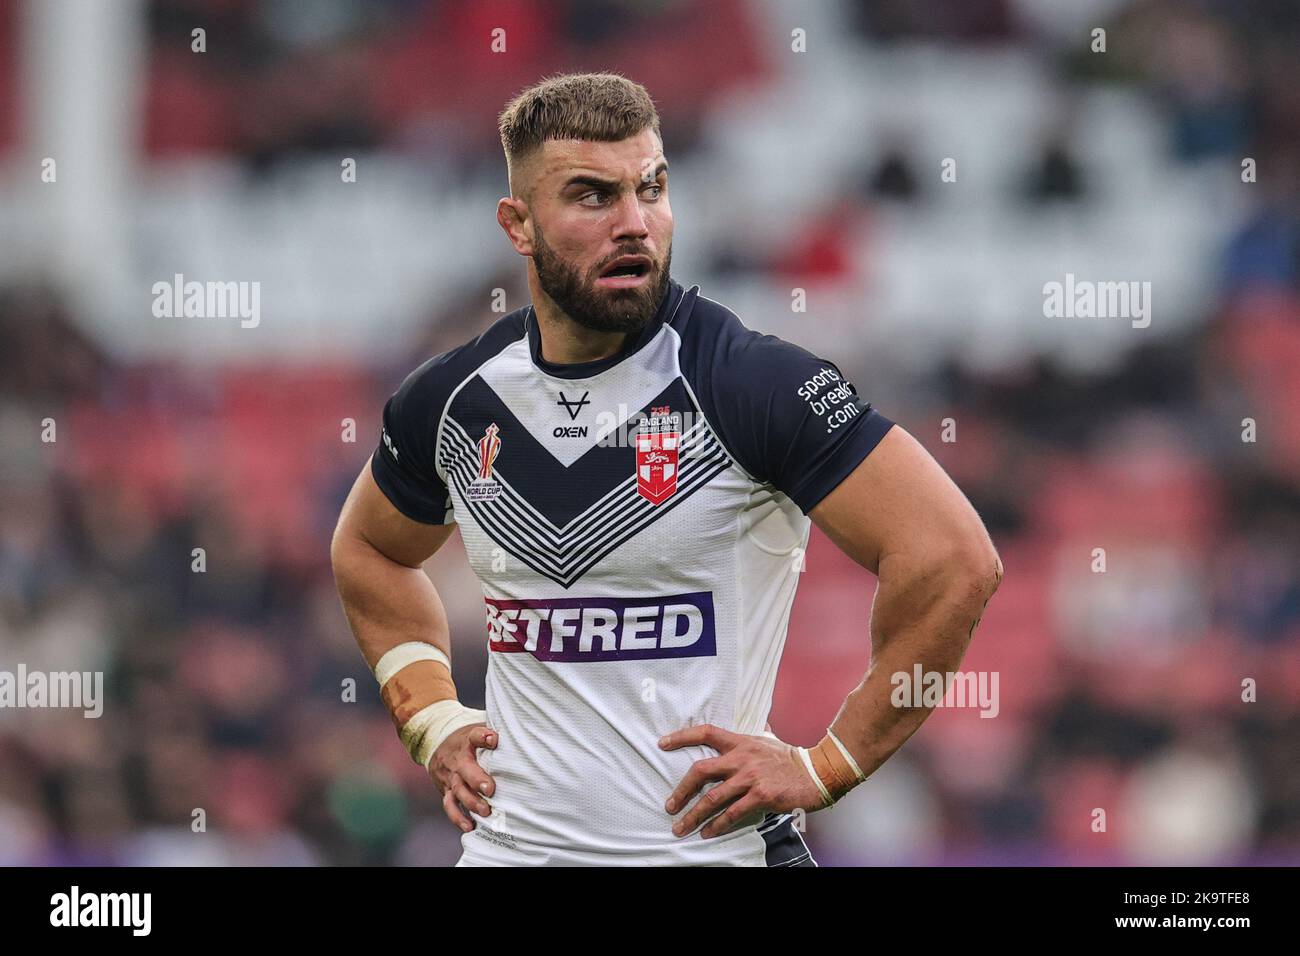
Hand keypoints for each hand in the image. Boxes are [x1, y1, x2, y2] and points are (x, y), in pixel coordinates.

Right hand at [428, 724, 497, 832]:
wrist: (436, 745)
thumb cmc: (466, 741)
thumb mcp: (476, 731)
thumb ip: (493, 734)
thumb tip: (522, 734)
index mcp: (467, 742)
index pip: (474, 736)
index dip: (483, 736)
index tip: (493, 740)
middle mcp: (458, 760)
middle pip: (465, 769)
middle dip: (477, 780)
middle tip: (490, 790)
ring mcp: (451, 777)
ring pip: (458, 790)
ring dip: (471, 802)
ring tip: (485, 811)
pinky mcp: (446, 790)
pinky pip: (449, 805)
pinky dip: (458, 817)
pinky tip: (470, 826)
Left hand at [660, 724, 825, 838]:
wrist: (818, 772)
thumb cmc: (790, 758)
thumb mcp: (767, 740)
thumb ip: (752, 738)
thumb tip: (749, 729)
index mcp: (740, 742)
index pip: (705, 733)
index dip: (682, 737)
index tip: (662, 743)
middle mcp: (741, 758)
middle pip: (700, 770)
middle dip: (681, 789)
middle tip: (669, 805)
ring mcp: (750, 777)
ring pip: (713, 797)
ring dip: (694, 815)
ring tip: (680, 827)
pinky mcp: (761, 796)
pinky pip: (732, 813)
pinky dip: (717, 825)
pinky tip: (708, 833)